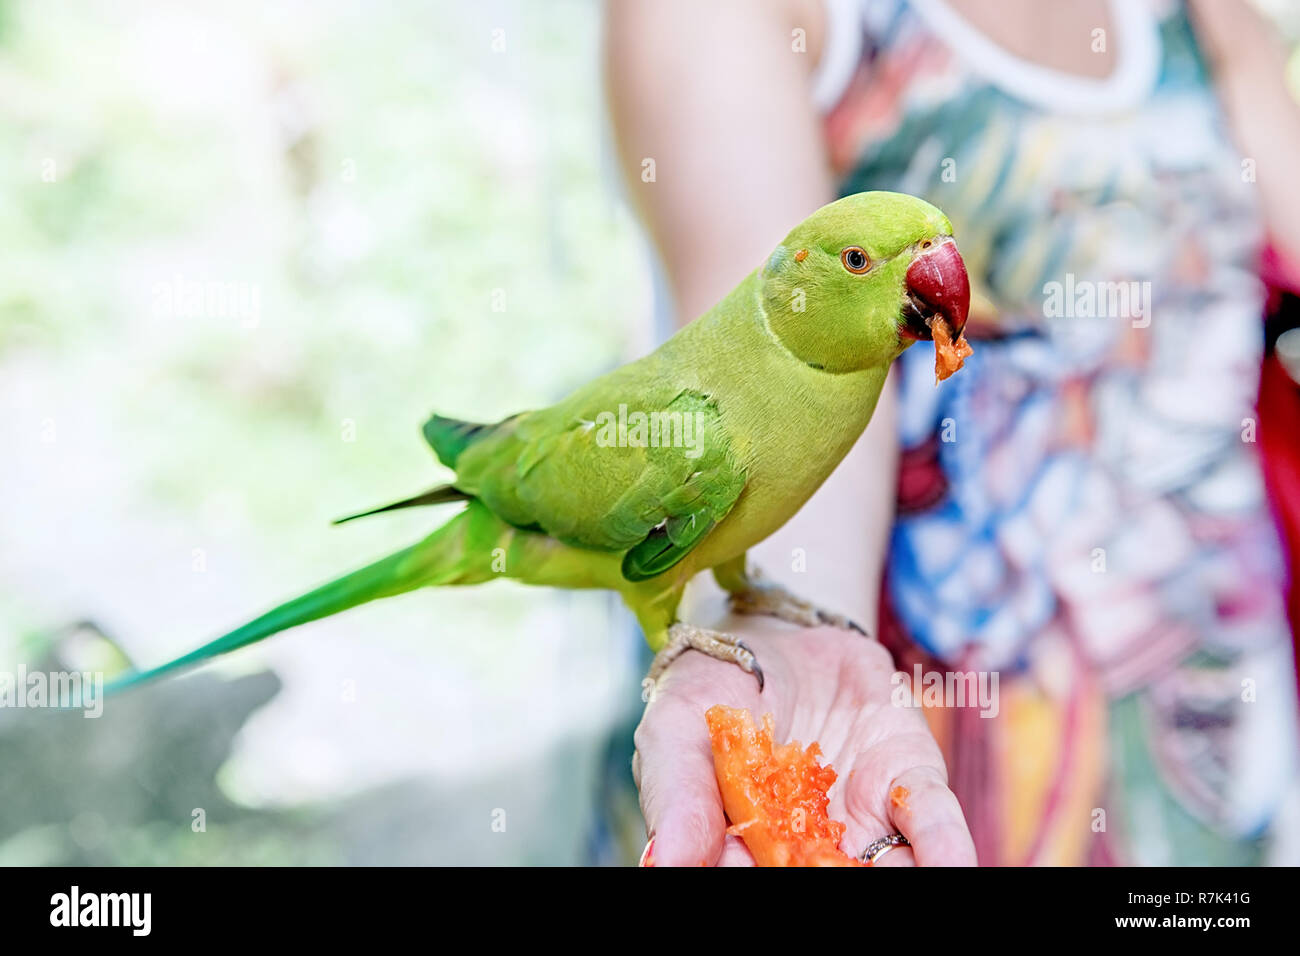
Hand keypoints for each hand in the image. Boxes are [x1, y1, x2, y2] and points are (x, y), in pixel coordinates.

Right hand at [632, 616, 976, 865]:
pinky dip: (946, 850)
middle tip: (828, 870)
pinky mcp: (907, 780)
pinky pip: (931, 822)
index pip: (747, 877)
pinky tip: (954, 867)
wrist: (775, 636)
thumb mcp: (676, 729)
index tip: (756, 864)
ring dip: (898, 879)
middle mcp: (808, 850)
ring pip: (887, 870)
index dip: (752, 873)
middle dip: (830, 881)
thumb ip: (676, 794)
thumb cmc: (710, 690)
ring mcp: (862, 822)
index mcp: (745, 851)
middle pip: (823, 880)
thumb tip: (663, 863)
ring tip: (900, 877)